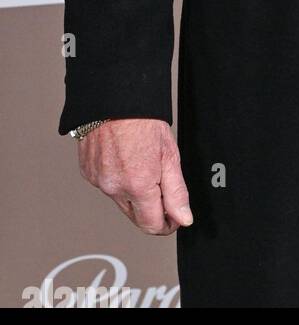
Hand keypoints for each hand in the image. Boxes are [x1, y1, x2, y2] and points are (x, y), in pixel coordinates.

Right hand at [77, 118, 192, 234]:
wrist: (114, 99)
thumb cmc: (143, 120)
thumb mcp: (170, 154)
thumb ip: (176, 192)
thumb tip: (183, 218)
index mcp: (137, 185)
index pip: (152, 225)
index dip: (167, 224)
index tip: (175, 217)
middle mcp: (114, 188)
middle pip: (136, 216)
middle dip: (152, 208)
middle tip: (163, 185)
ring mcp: (98, 182)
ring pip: (121, 201)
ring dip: (134, 192)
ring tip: (142, 162)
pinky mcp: (88, 173)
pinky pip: (107, 186)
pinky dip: (118, 179)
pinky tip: (125, 159)